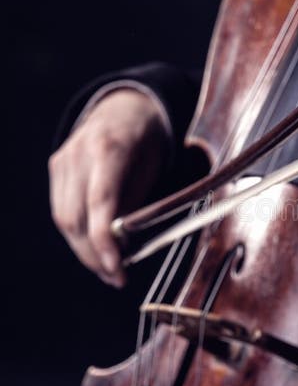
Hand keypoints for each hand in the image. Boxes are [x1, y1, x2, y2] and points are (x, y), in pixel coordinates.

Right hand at [49, 89, 169, 286]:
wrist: (126, 108)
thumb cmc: (147, 141)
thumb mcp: (154, 168)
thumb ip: (135, 203)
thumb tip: (123, 245)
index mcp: (110, 148)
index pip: (100, 203)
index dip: (104, 241)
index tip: (117, 269)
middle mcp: (79, 153)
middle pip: (76, 217)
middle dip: (95, 255)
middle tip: (117, 278)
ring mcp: (63, 159)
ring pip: (64, 218)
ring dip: (84, 250)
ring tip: (108, 270)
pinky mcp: (56, 168)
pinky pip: (61, 210)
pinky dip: (77, 234)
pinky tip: (95, 249)